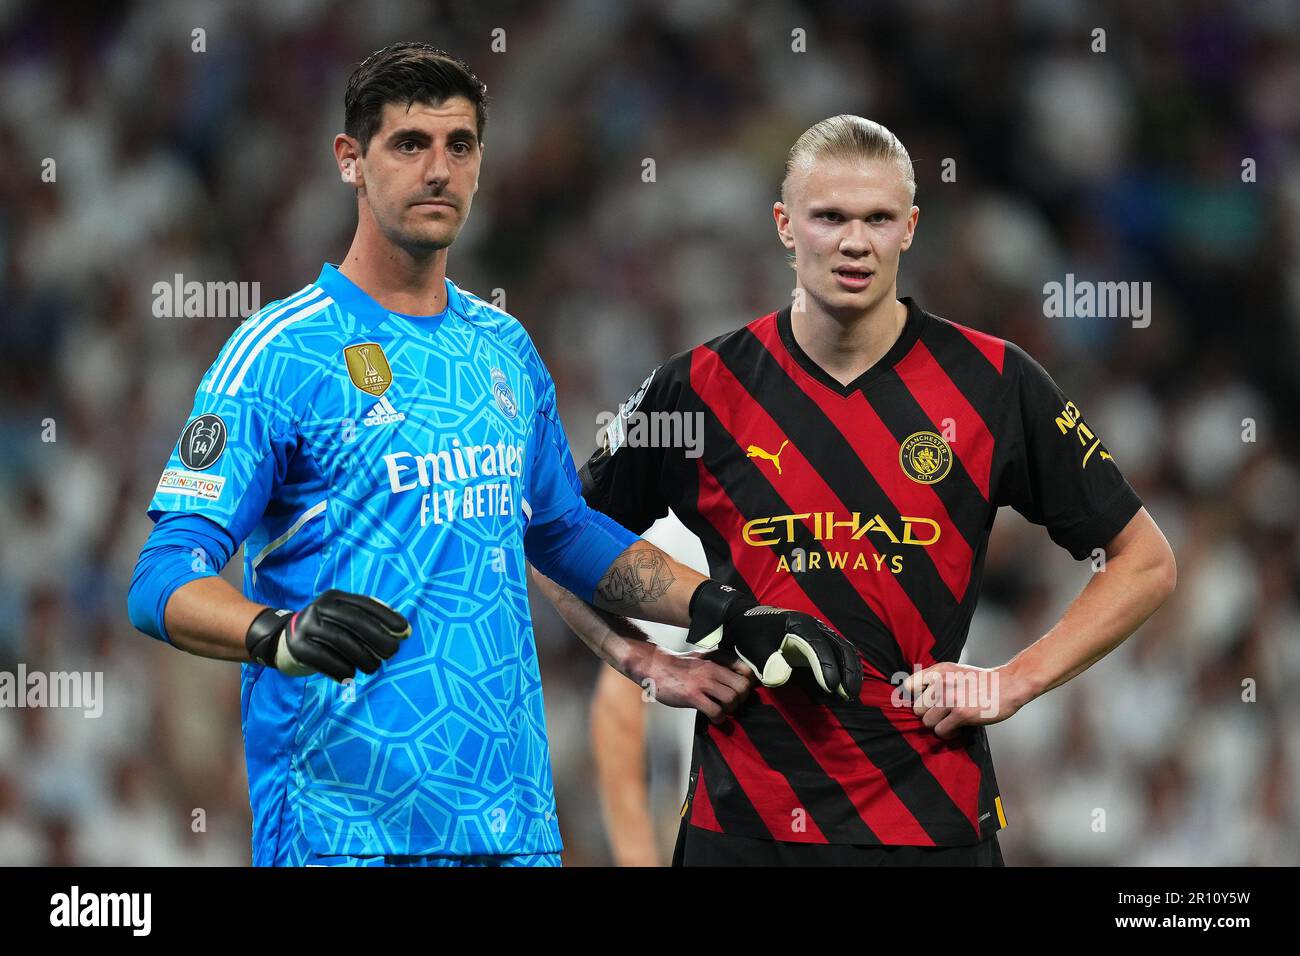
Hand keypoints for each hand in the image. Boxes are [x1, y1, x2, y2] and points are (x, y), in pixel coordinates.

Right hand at [245, 589, 411, 681]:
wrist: (283, 641)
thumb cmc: (326, 632)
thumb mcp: (345, 620)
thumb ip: (373, 622)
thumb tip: (405, 631)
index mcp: (334, 597)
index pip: (364, 604)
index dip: (386, 616)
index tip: (404, 630)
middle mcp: (319, 607)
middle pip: (354, 622)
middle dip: (377, 638)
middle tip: (392, 653)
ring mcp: (306, 626)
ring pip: (341, 641)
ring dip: (362, 657)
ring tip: (372, 668)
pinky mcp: (298, 647)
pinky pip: (324, 659)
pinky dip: (341, 669)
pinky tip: (350, 675)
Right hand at [638, 646, 755, 725]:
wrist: (654, 666)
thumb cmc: (679, 664)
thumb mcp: (703, 657)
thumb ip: (720, 664)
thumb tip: (738, 677)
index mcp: (717, 658)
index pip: (747, 670)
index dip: (749, 683)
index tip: (743, 690)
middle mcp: (713, 668)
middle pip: (743, 686)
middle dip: (742, 699)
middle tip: (734, 703)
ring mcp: (703, 682)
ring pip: (732, 699)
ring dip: (731, 709)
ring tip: (723, 710)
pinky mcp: (693, 696)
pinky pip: (716, 711)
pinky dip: (719, 719)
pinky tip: (715, 718)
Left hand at [686, 581, 862, 699]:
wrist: (744, 618)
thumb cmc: (749, 634)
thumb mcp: (753, 647)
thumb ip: (767, 661)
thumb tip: (783, 676)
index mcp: (798, 625)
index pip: (818, 647)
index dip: (827, 667)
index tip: (832, 687)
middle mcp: (813, 625)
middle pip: (838, 647)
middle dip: (847, 671)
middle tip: (849, 695)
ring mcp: (818, 630)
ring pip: (843, 648)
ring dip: (851, 669)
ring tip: (852, 692)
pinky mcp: (818, 638)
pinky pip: (839, 649)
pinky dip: (847, 664)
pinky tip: (849, 680)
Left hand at [901, 662, 1029, 739]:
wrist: (1008, 685)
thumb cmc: (982, 681)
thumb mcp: (954, 671)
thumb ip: (936, 680)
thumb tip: (918, 697)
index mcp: (938, 671)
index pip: (908, 686)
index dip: (914, 698)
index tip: (925, 705)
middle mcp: (941, 682)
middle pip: (917, 709)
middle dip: (928, 715)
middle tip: (941, 716)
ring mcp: (950, 698)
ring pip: (927, 722)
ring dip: (938, 726)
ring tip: (950, 723)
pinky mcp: (960, 713)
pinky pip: (941, 731)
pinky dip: (948, 734)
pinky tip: (957, 729)